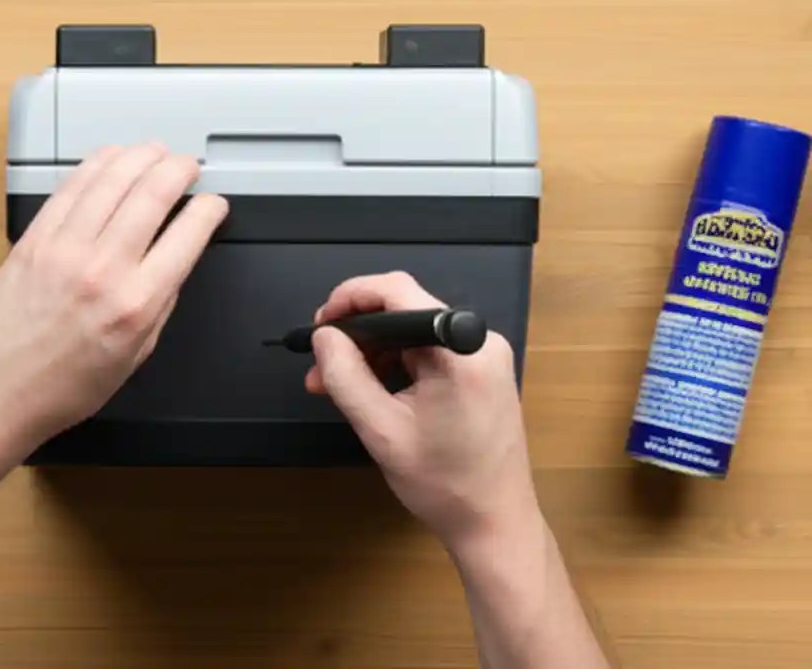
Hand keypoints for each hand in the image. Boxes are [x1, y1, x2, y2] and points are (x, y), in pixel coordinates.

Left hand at [0, 143, 227, 450]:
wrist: (0, 390)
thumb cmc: (65, 385)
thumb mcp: (137, 354)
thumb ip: (160, 302)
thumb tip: (176, 259)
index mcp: (136, 304)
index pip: (188, 234)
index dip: (209, 209)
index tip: (213, 203)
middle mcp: (102, 270)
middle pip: (152, 193)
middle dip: (178, 169)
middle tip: (187, 166)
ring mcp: (63, 250)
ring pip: (111, 179)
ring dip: (140, 156)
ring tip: (155, 152)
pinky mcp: (33, 240)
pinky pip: (70, 188)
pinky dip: (96, 166)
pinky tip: (111, 159)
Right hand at [307, 272, 538, 548]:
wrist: (494, 523)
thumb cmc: (443, 484)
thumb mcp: (381, 430)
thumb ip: (346, 376)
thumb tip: (324, 338)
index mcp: (460, 350)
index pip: (397, 292)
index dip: (350, 299)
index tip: (320, 327)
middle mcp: (480, 341)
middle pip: (404, 310)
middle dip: (355, 334)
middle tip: (320, 366)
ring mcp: (485, 356)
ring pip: (413, 333)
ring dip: (371, 353)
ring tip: (334, 385)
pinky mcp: (482, 373)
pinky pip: (429, 352)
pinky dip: (395, 365)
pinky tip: (369, 391)